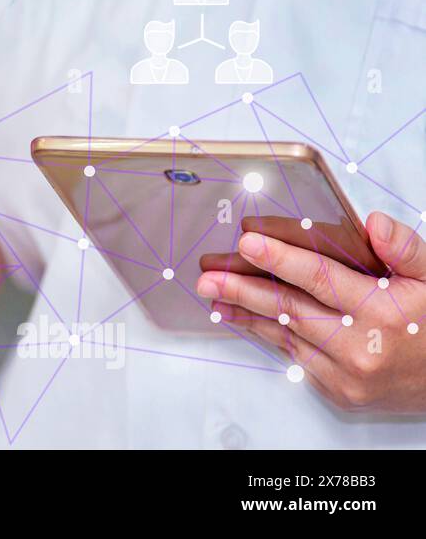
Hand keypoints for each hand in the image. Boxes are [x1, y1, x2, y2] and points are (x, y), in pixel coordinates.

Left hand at [197, 211, 425, 412]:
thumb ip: (405, 249)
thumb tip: (374, 223)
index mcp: (383, 312)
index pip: (321, 279)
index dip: (281, 258)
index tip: (249, 242)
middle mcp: (360, 346)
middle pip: (292, 309)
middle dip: (244, 289)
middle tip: (210, 276)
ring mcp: (346, 374)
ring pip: (286, 334)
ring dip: (247, 313)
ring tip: (215, 296)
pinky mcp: (338, 391)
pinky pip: (295, 355)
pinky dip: (271, 334)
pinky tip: (247, 318)